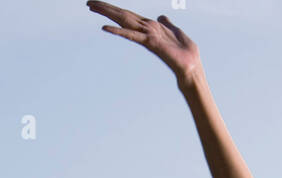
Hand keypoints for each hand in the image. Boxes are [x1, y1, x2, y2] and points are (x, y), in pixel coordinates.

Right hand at [87, 3, 202, 83]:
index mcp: (150, 27)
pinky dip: (119, 32)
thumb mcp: (176, 32)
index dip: (115, 9)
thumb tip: (161, 16)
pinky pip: (131, 35)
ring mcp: (147, 36)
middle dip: (105, 9)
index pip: (129, 15)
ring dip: (107, 13)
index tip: (101, 5)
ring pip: (123, 21)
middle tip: (88, 2)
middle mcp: (146, 30)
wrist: (192, 68)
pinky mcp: (150, 43)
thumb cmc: (186, 53)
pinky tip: (105, 28)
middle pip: (122, 16)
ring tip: (92, 6)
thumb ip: (168, 24)